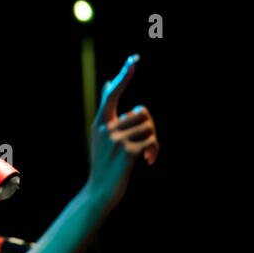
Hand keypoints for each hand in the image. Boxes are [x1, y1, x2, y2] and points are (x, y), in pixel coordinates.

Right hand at [86, 55, 159, 210]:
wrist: (99, 192)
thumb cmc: (103, 163)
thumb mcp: (100, 136)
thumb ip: (107, 111)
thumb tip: (108, 82)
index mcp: (100, 123)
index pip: (112, 94)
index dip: (123, 77)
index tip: (133, 60)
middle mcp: (106, 129)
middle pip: (141, 112)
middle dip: (149, 126)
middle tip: (147, 141)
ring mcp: (116, 141)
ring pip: (149, 126)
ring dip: (153, 140)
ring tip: (147, 153)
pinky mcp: (127, 154)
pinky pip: (150, 141)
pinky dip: (154, 151)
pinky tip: (149, 161)